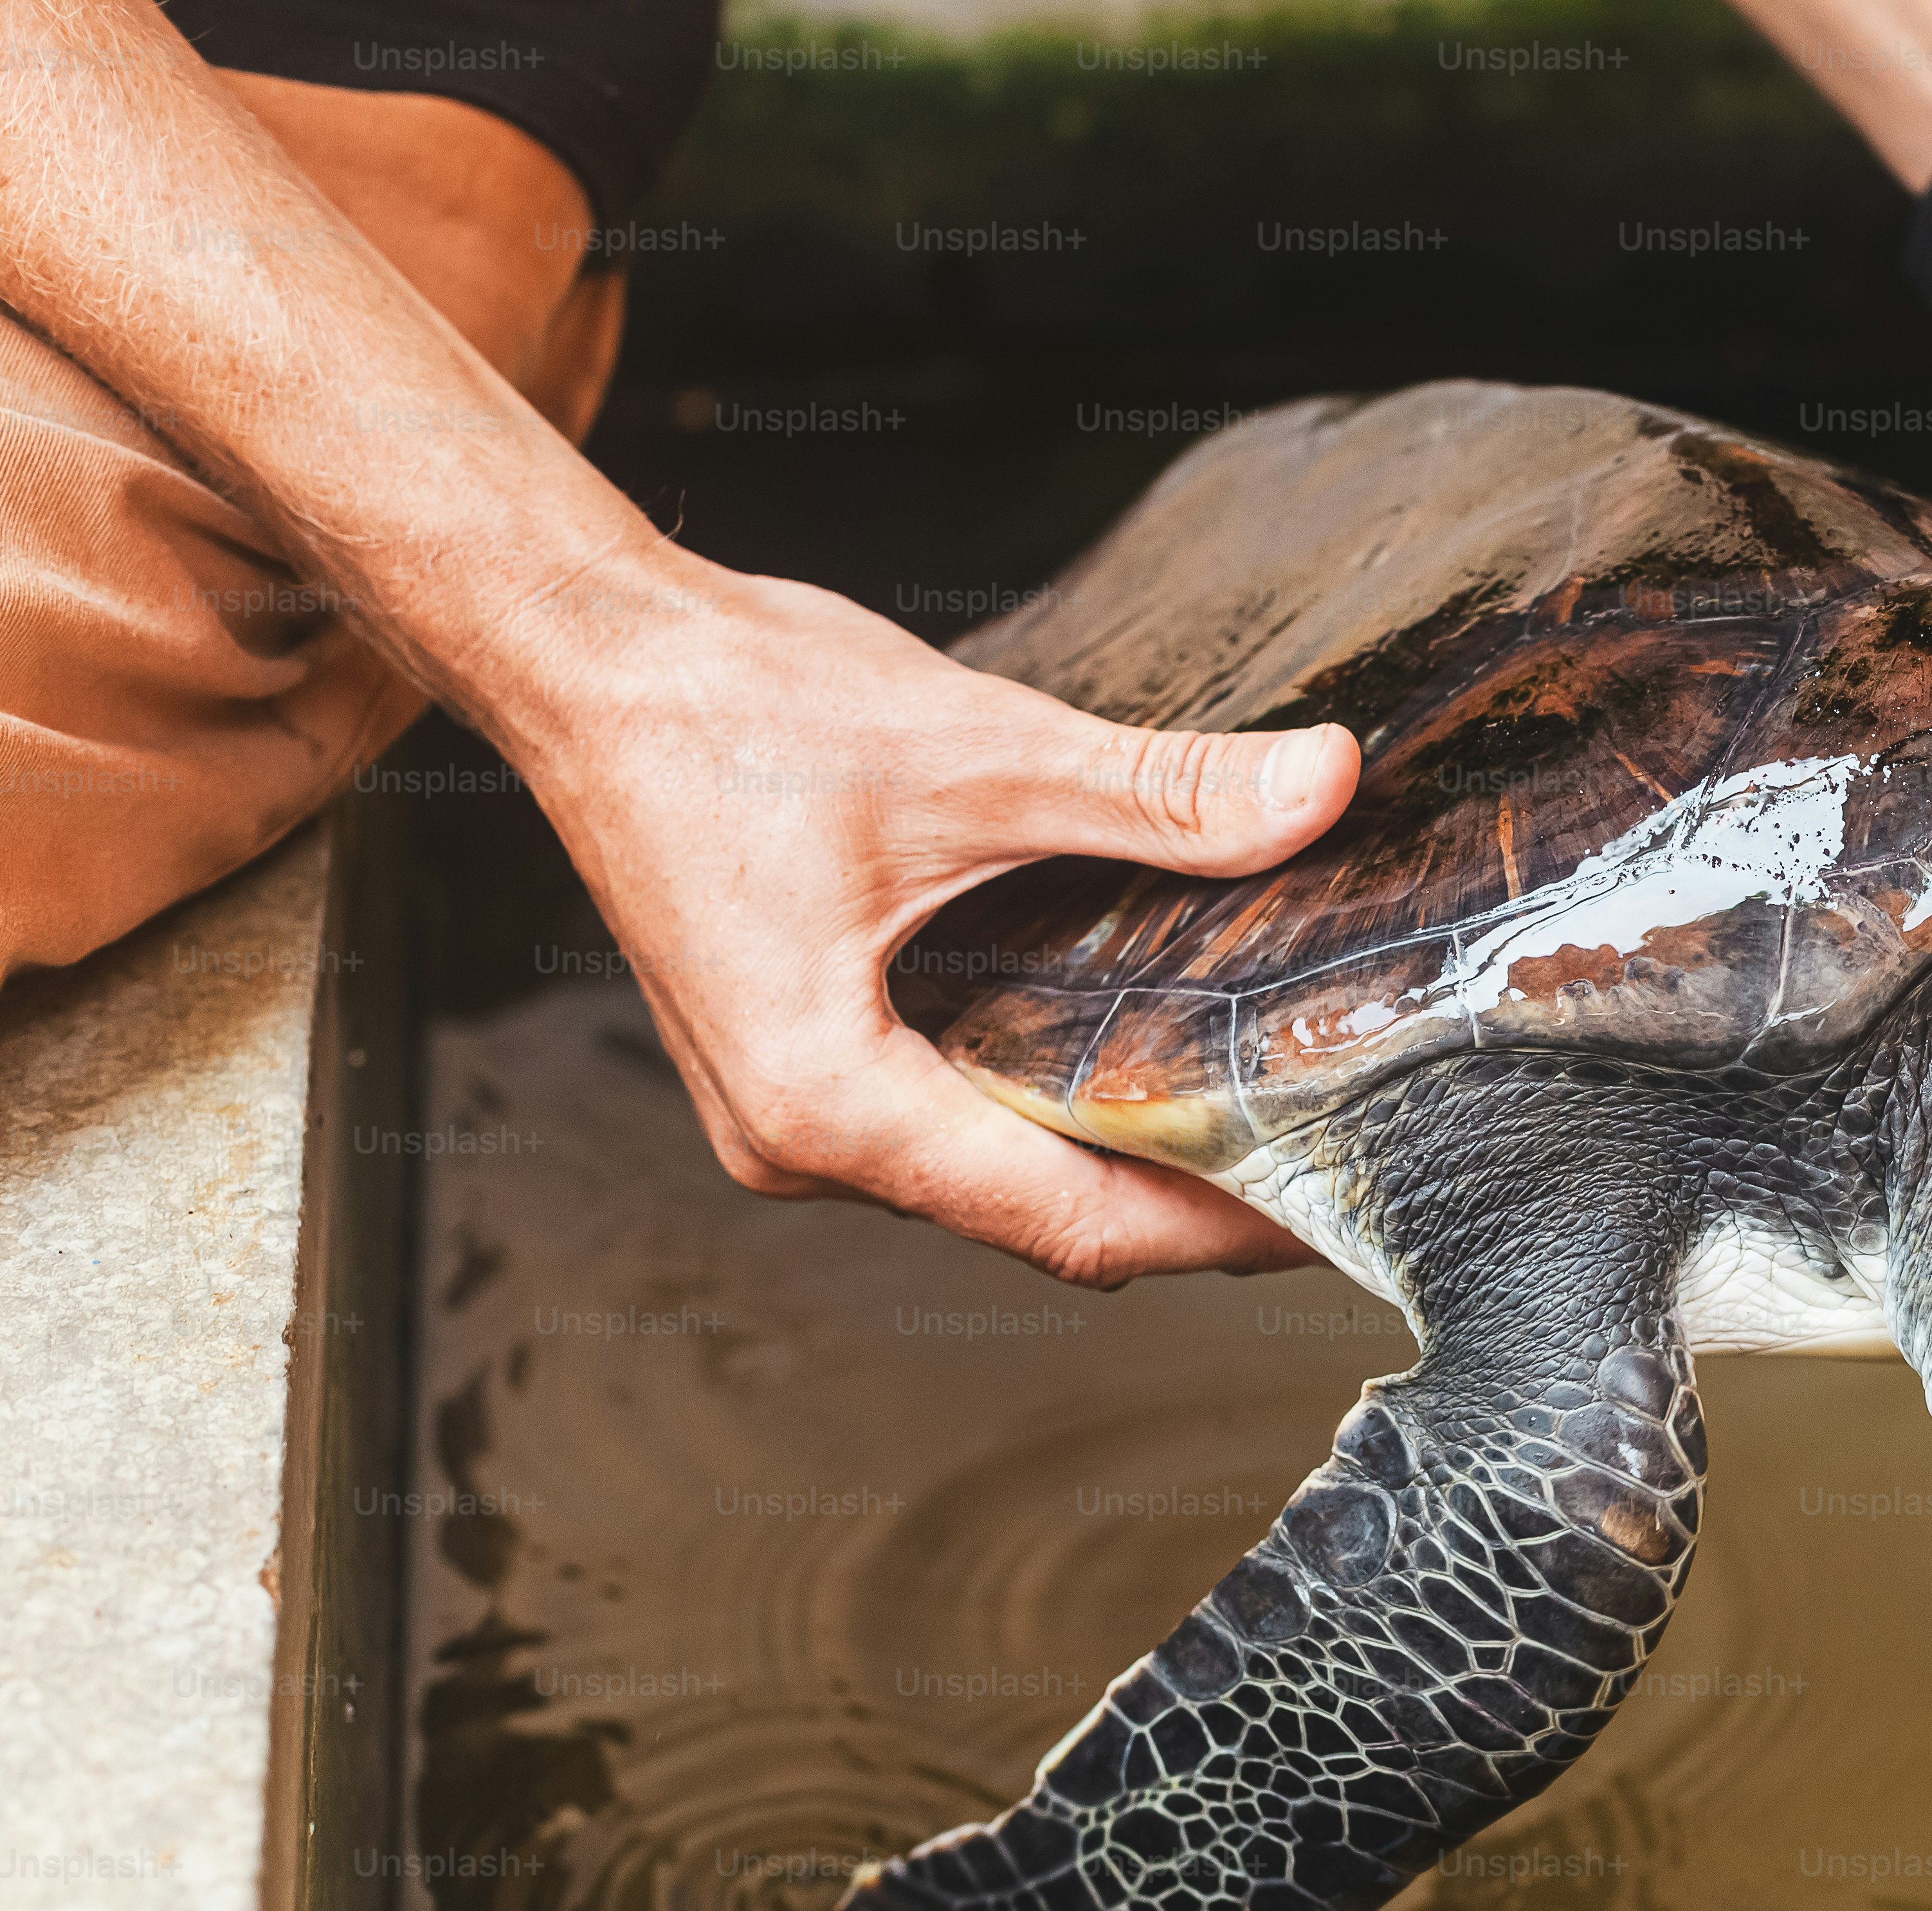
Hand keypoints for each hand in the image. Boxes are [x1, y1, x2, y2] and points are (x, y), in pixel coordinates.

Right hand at [0, 0, 1355, 1287]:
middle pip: (1043, 1220)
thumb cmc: (732, 710)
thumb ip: (1158, 792)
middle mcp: (798, 1143)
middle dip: (1190, 1199)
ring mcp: (789, 1119)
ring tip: (1270, 1119)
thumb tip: (1318, 787)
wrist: (591, 661)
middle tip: (1340, 1156)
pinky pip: (954, 1132)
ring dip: (1125, 1158)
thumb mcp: (979, 752)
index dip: (1218, 1228)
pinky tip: (1148, 1067)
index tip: (1336, 1209)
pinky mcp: (796, 1072)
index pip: (1071, 1220)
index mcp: (829, 1101)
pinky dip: (1056, 1113)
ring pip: (1000, 1183)